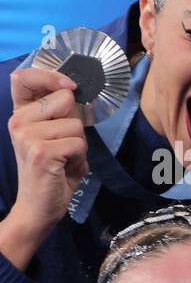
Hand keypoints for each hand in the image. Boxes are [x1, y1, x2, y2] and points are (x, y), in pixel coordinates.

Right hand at [3, 68, 88, 264]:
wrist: (39, 207)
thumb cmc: (53, 172)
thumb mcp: (55, 137)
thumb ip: (61, 116)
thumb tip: (76, 94)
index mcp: (20, 114)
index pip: (23, 77)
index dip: (50, 75)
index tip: (69, 87)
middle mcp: (18, 121)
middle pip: (64, 99)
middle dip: (76, 122)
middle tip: (65, 145)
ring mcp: (27, 135)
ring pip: (75, 125)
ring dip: (79, 144)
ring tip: (65, 159)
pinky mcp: (41, 151)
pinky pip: (78, 144)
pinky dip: (80, 157)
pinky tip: (65, 168)